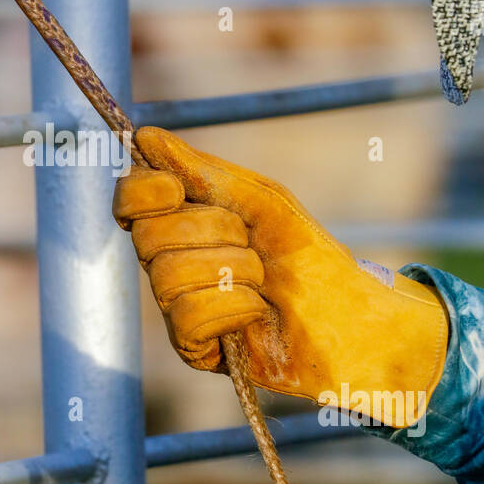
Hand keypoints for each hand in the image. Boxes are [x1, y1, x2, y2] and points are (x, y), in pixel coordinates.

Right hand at [113, 127, 448, 428]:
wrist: (352, 317)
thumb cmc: (310, 257)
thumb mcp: (261, 200)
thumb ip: (203, 171)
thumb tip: (145, 136)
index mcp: (184, 224)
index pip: (131, 200)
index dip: (144, 191)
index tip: (176, 189)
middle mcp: (172, 264)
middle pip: (148, 235)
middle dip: (213, 230)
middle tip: (251, 242)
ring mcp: (179, 307)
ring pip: (168, 276)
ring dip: (232, 271)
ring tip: (263, 282)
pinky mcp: (194, 348)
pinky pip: (187, 316)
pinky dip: (233, 307)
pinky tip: (257, 312)